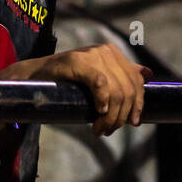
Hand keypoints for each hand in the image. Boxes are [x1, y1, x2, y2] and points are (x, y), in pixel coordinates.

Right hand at [0, 43, 152, 136]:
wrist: (33, 78)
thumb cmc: (66, 82)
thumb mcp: (97, 78)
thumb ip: (121, 75)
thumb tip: (148, 74)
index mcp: (114, 53)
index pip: (136, 81)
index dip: (138, 104)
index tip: (133, 123)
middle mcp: (106, 50)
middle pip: (128, 90)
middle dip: (120, 116)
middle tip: (107, 130)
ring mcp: (92, 54)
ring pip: (116, 91)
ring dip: (110, 117)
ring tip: (98, 129)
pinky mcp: (78, 62)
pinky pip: (101, 84)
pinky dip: (102, 101)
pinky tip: (97, 113)